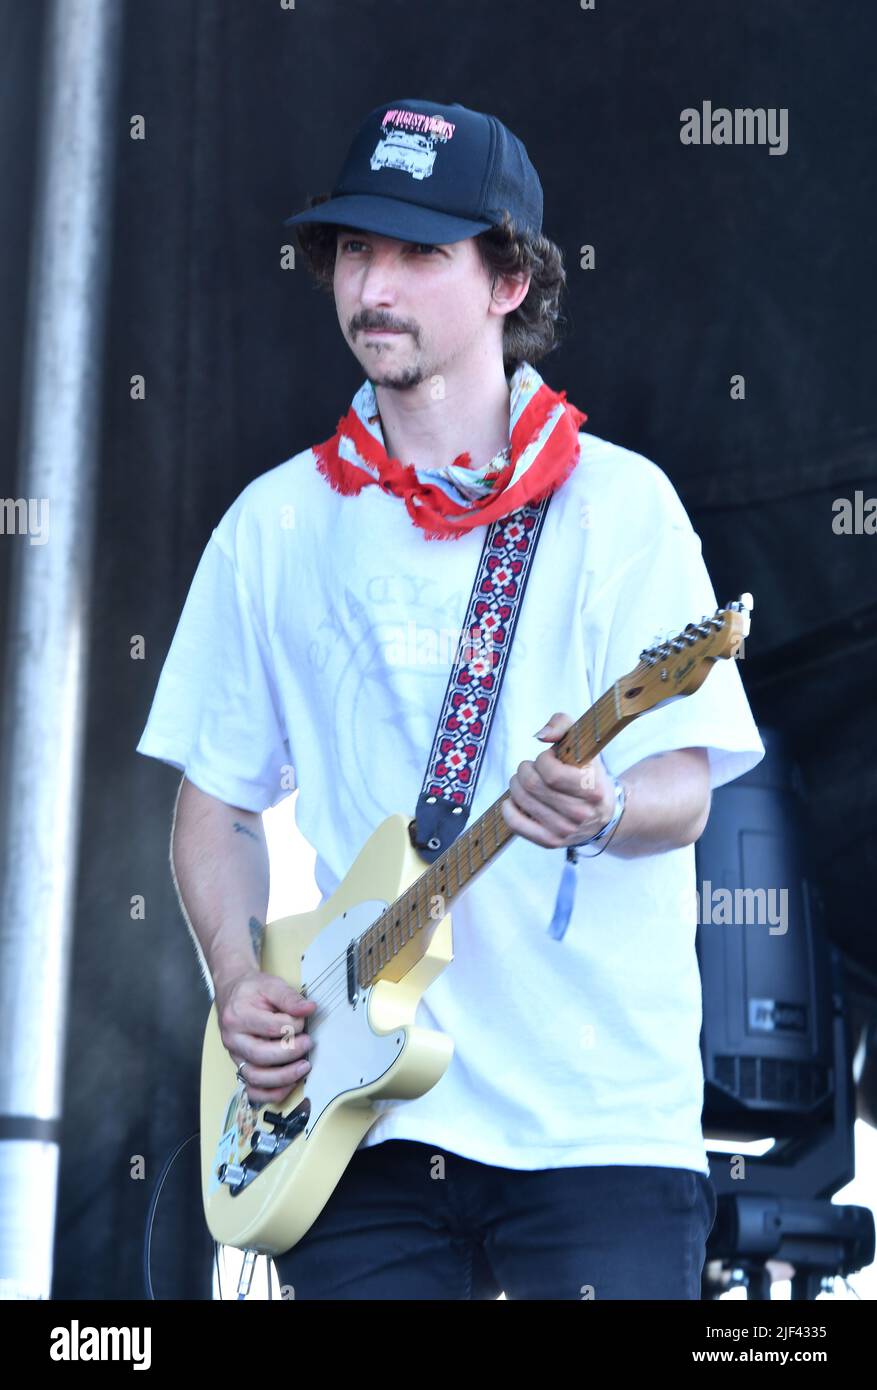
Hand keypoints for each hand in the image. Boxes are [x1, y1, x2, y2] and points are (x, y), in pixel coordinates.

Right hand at [215, 969, 316, 1105]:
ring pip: (256, 1077)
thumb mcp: (271, 985)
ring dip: (284, 1077)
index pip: (270, 1027)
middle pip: (261, 1055)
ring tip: (304, 1067)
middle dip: (290, 1053)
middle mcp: (232, 1039)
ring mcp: (235, 1056)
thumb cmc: (252, 990)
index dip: (293, 1025)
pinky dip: (270, 1093)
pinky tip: (289, 1085)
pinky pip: (252, 1089)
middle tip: (308, 1043)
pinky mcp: (240, 1067)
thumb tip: (309, 1009)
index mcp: (238, 1016)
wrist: (232, 992)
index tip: (303, 1020)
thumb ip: (290, 997)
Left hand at [501, 711, 617, 849]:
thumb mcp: (584, 743)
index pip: (551, 774)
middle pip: (532, 785)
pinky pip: (516, 824)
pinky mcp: (551, 842)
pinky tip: (513, 800)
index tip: (549, 758)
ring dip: (517, 785)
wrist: (604, 814)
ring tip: (526, 782)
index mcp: (592, 788)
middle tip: (532, 768)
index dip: (543, 760)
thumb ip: (563, 725)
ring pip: (522, 800)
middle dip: (525, 770)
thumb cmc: (588, 773)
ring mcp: (565, 830)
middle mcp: (580, 813)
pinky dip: (508, 808)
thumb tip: (540, 735)